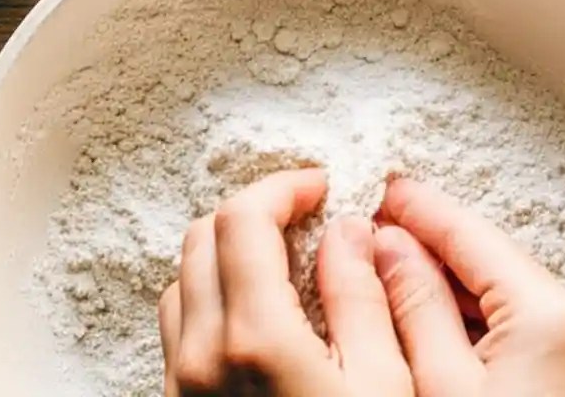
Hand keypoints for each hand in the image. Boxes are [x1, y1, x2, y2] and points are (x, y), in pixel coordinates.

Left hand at [158, 169, 412, 395]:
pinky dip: (215, 296)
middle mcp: (202, 356)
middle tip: (307, 218)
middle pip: (203, 238)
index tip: (320, 188)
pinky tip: (262, 314)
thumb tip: (348, 231)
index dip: (283, 188)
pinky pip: (181, 326)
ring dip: (229, 255)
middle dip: (255, 213)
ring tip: (287, 266)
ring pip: (184, 280)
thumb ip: (363, 298)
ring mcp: (182, 382)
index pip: (243, 219)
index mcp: (255, 339)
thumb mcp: (384, 384)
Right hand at [374, 178, 564, 396]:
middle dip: (432, 247)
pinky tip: (437, 321)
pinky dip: (478, 319)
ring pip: (507, 295)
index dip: (422, 210)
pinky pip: (522, 327)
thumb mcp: (441, 385)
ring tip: (393, 276)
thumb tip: (391, 247)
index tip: (388, 191)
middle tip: (376, 232)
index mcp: (553, 317)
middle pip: (493, 263)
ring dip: (452, 285)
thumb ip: (415, 306)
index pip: (474, 238)